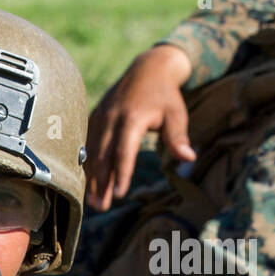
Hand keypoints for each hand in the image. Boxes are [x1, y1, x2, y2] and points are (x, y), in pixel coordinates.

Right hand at [86, 43, 195, 210]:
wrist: (147, 69)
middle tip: (101, 207)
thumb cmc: (165, 96)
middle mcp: (111, 119)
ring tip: (93, 200)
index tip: (120, 194)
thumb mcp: (176, 113)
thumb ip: (178, 137)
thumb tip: (188, 159)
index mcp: (132, 118)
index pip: (124, 152)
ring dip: (91, 178)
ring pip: (91, 153)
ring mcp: (100, 118)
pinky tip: (88, 181)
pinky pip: (86, 144)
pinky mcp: (94, 118)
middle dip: (102, 184)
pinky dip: (86, 164)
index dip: (121, 174)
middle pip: (103, 157)